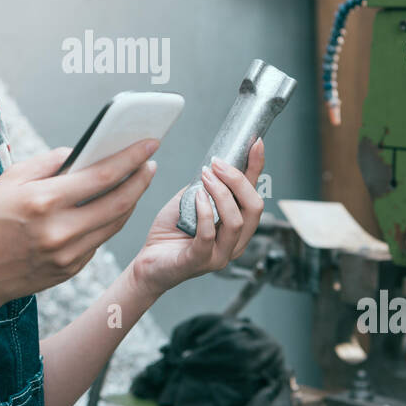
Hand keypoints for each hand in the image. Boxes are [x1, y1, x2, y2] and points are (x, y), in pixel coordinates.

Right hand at [0, 138, 160, 311]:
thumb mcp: (8, 180)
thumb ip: (47, 163)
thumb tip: (81, 153)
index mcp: (43, 202)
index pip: (102, 176)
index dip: (131, 158)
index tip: (149, 144)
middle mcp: (60, 230)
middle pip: (119, 201)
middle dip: (141, 179)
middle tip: (150, 163)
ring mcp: (68, 254)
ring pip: (115, 223)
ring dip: (132, 200)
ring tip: (137, 181)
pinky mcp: (70, 270)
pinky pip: (99, 240)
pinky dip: (110, 220)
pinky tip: (113, 206)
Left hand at [132, 138, 264, 298]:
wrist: (149, 261)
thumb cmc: (170, 232)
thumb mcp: (191, 199)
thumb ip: (207, 186)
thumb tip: (216, 163)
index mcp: (237, 226)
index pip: (255, 194)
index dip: (257, 167)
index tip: (256, 143)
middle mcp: (235, 242)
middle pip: (254, 208)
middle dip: (237, 180)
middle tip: (216, 164)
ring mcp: (219, 255)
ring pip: (236, 221)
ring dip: (221, 193)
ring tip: (205, 177)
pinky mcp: (199, 262)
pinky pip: (208, 235)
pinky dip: (204, 212)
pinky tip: (197, 198)